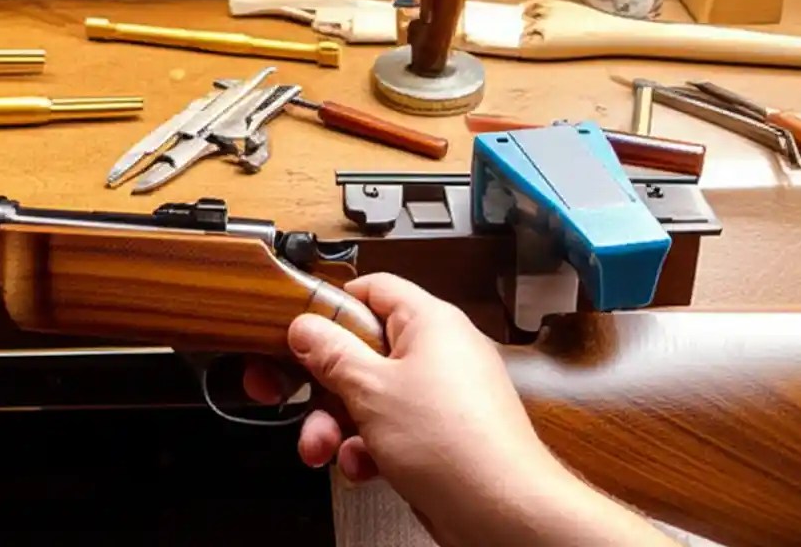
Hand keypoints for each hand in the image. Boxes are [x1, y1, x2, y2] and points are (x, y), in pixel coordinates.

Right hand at [245, 274, 576, 542]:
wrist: (502, 512)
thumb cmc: (454, 444)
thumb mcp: (370, 389)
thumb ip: (331, 353)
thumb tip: (305, 327)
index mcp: (430, 322)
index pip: (373, 288)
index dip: (332, 306)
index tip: (301, 331)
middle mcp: (439, 352)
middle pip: (363, 349)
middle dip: (325, 384)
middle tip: (298, 400)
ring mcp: (442, 395)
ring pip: (371, 395)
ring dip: (339, 423)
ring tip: (324, 448)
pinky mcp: (442, 433)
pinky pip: (391, 427)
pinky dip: (369, 447)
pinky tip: (361, 467)